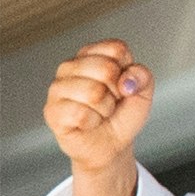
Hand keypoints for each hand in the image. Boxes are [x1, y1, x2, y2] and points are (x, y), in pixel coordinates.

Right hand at [42, 41, 149, 176]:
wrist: (111, 145)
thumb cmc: (121, 115)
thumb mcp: (143, 91)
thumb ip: (142, 76)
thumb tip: (125, 80)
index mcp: (91, 54)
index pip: (116, 49)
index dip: (126, 72)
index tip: (121, 86)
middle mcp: (70, 66)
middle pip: (106, 69)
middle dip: (116, 92)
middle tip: (109, 102)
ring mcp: (57, 88)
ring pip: (93, 92)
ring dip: (104, 109)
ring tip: (98, 113)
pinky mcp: (52, 111)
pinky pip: (81, 113)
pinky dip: (92, 122)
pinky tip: (87, 123)